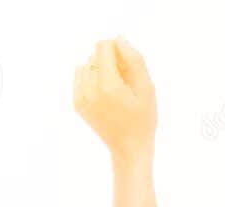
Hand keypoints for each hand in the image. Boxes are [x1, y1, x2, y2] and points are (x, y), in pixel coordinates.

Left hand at [74, 38, 155, 166]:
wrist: (129, 148)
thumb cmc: (144, 120)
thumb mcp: (148, 89)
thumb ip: (135, 61)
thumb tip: (119, 39)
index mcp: (108, 85)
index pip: (102, 47)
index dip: (117, 49)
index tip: (128, 64)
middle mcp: (89, 89)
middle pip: (94, 56)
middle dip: (110, 62)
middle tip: (126, 82)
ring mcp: (80, 97)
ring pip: (86, 65)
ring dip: (100, 70)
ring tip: (116, 89)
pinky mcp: (77, 103)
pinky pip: (81, 78)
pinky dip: (92, 80)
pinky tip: (105, 95)